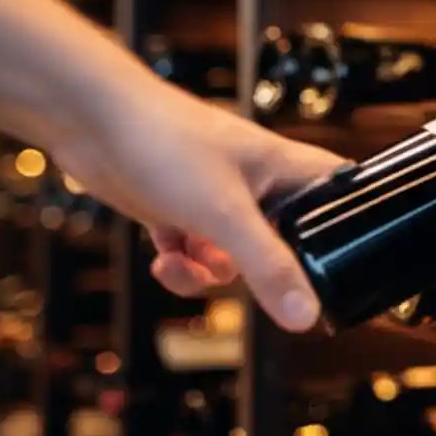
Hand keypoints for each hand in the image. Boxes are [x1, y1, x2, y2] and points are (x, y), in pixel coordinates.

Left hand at [50, 79, 345, 331]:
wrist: (89, 118)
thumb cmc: (164, 143)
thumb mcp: (224, 215)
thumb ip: (268, 267)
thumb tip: (306, 317)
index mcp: (286, 170)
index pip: (340, 201)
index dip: (346, 236)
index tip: (338, 273)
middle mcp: (258, 182)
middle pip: (287, 243)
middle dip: (260, 273)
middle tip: (243, 276)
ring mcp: (216, 195)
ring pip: (234, 256)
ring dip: (209, 274)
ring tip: (184, 264)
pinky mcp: (179, 206)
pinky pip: (195, 253)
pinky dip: (181, 265)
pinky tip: (164, 259)